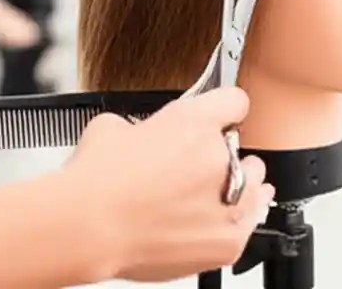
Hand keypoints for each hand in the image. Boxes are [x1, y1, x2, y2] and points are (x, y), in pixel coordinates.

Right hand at [63, 87, 272, 282]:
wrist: (87, 230)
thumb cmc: (94, 183)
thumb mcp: (112, 128)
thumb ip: (140, 127)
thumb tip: (137, 135)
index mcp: (196, 122)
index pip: (234, 101)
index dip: (223, 110)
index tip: (219, 119)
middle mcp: (219, 158)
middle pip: (242, 150)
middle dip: (224, 157)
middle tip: (196, 170)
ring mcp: (229, 201)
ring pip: (254, 188)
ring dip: (236, 190)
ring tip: (207, 199)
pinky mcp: (228, 240)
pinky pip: (246, 227)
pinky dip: (231, 225)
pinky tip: (212, 223)